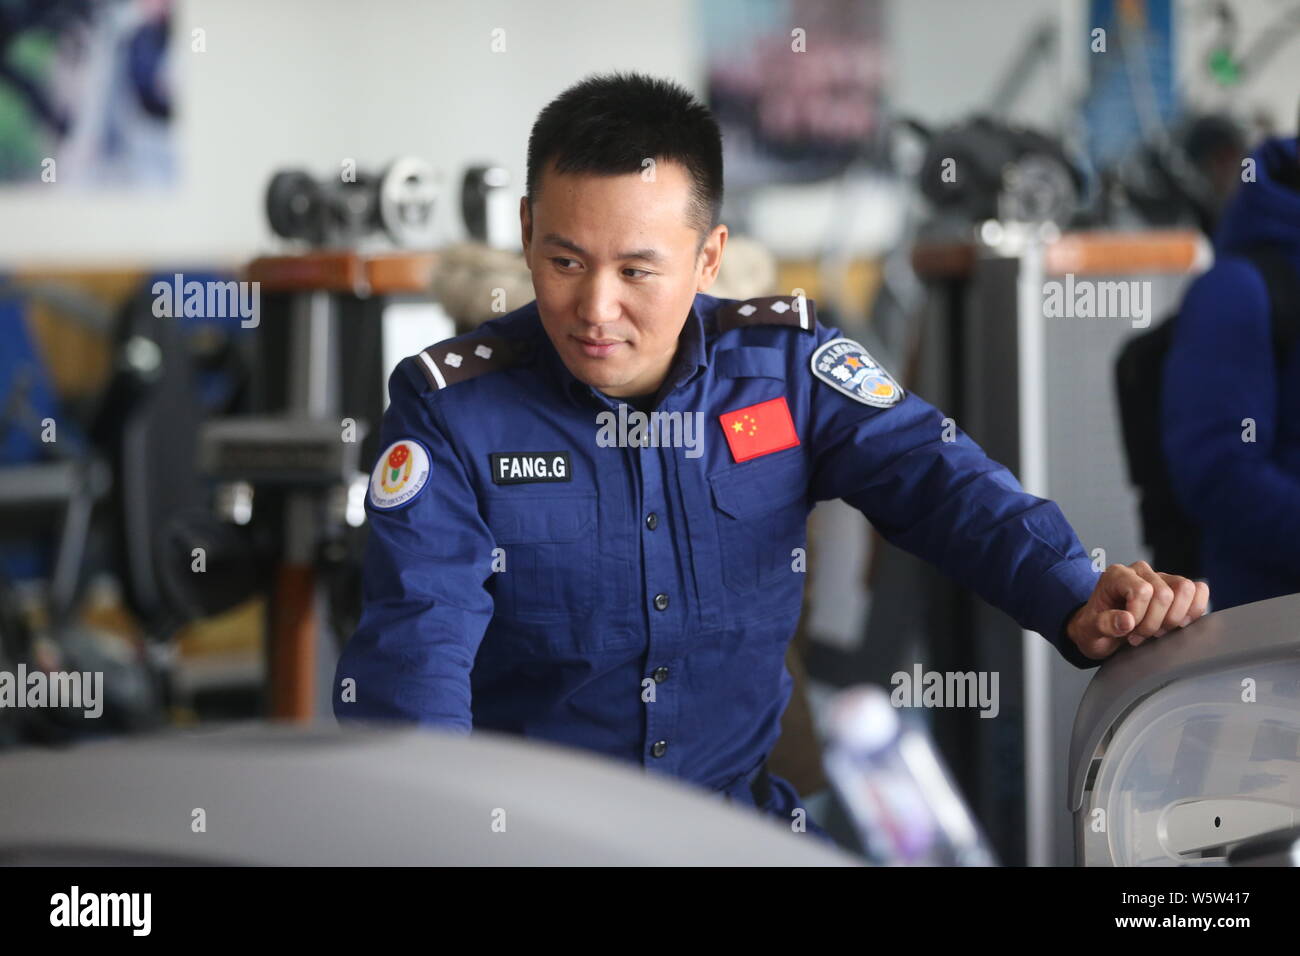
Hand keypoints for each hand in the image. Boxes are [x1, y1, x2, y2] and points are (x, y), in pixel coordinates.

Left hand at [1066, 561, 1209, 660]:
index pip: (1142, 591)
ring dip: (1175, 618)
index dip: (1141, 617)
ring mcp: (1161, 577)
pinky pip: (1199, 590)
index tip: (1129, 632)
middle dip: (1155, 623)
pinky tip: (1177, 624)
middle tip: (1140, 635)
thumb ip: (1104, 624)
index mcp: (1116, 575)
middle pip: (1165, 594)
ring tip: (1157, 631)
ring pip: (1186, 590)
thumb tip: (1127, 621)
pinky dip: (1193, 610)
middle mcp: (1140, 571)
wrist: (1101, 631)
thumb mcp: (1090, 631)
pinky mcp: (1177, 588)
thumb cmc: (1095, 628)